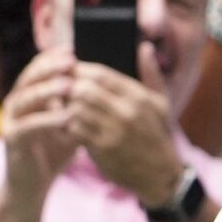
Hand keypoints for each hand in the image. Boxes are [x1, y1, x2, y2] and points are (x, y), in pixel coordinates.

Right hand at [1, 49, 77, 204]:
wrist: (33, 184)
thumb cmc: (54, 151)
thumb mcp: (69, 121)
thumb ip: (76, 102)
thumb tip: (100, 81)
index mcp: (27, 96)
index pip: (36, 69)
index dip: (52, 59)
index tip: (72, 51)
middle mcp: (15, 105)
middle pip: (28, 78)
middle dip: (50, 68)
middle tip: (70, 62)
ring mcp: (10, 122)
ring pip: (26, 99)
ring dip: (48, 90)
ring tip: (69, 85)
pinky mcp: (11, 141)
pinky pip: (28, 127)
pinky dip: (47, 121)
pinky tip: (66, 118)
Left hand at [67, 51, 185, 202]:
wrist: (160, 175)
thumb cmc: (158, 135)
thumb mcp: (162, 103)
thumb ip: (151, 74)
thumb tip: (144, 47)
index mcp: (138, 97)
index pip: (102, 74)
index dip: (81, 69)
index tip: (70, 69)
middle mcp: (126, 113)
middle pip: (84, 90)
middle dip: (68, 86)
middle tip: (60, 87)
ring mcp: (113, 132)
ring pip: (76, 109)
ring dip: (65, 106)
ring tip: (60, 104)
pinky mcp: (102, 150)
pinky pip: (75, 131)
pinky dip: (66, 125)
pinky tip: (65, 123)